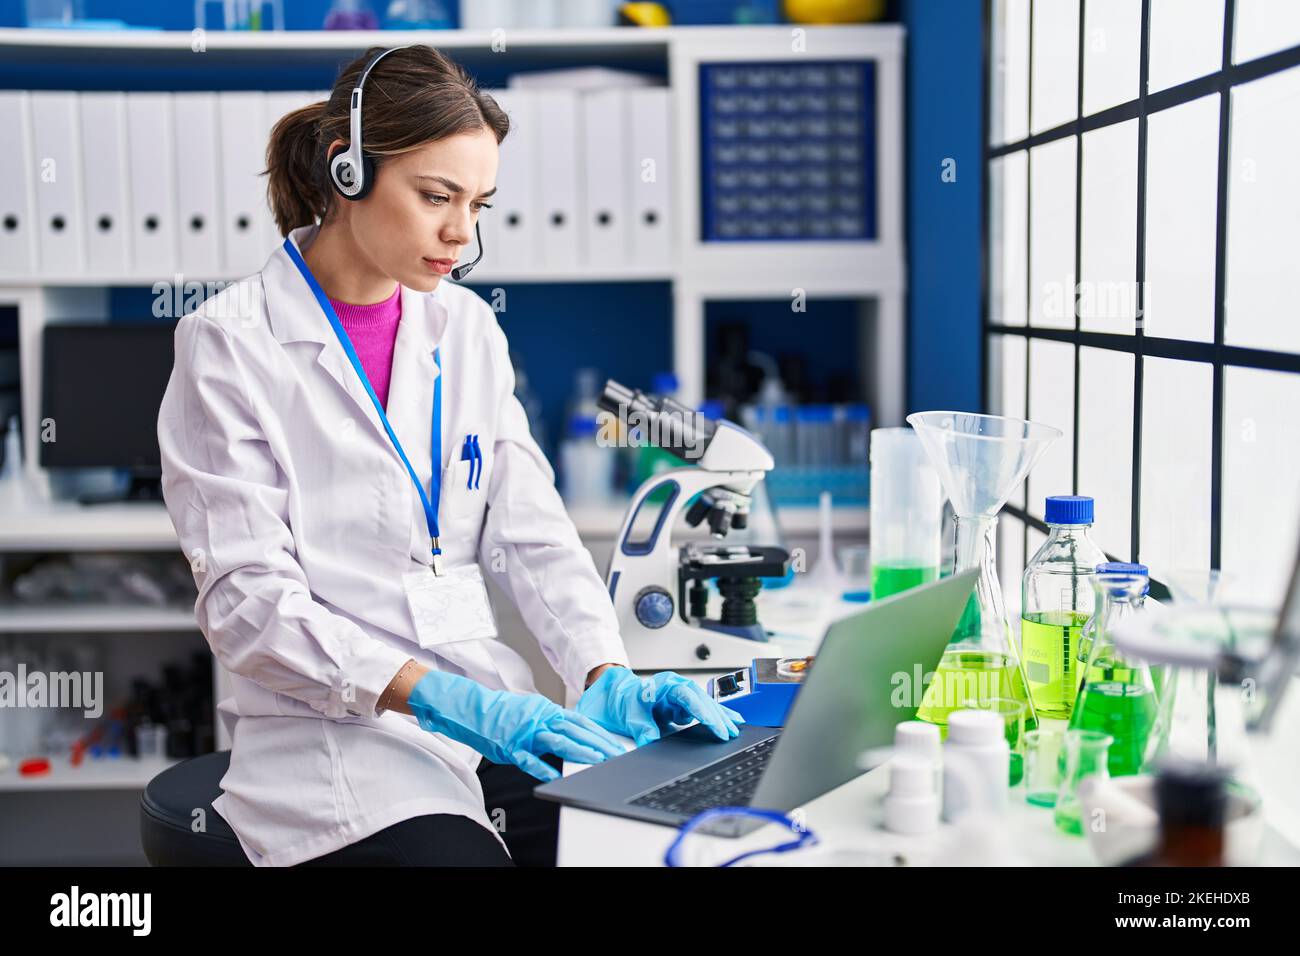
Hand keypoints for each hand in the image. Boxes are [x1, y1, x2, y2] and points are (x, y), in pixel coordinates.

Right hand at [406, 670, 623, 781]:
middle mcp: (540, 718)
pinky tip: (557, 776)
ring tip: (598, 760)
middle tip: (617, 754)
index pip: (579, 722)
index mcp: (546, 710)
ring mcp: (525, 732)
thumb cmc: (502, 712)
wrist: (472, 709)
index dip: (599, 733)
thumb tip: (572, 735)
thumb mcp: (531, 711)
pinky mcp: (511, 746)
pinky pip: (530, 759)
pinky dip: (544, 767)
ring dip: (579, 751)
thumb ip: (551, 722)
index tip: (616, 743)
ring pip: (557, 741)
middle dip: (598, 743)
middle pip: (575, 730)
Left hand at [576, 667, 744, 746]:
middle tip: (729, 732)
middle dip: (716, 716)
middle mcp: (676, 687)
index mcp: (665, 684)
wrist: (617, 697)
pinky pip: (702, 710)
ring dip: (720, 716)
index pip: (689, 697)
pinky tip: (730, 721)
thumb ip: (642, 728)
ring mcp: (681, 697)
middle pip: (702, 700)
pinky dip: (716, 716)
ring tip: (736, 726)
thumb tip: (650, 742)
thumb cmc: (625, 700)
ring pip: (705, 705)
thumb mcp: (631, 715)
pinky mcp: (683, 706)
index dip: (703, 711)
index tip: (714, 725)